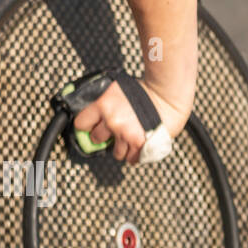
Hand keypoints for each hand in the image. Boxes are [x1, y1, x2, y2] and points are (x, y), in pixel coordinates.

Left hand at [73, 80, 188, 164]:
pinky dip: (134, 154)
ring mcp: (125, 134)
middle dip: (103, 136)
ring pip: (115, 152)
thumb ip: (103, 101)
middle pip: (96, 138)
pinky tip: (138, 144)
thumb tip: (92, 112)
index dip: (86, 125)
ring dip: (121, 147)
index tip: (90, 127)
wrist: (167, 95)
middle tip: (112, 131)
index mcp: (102, 104)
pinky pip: (131, 159)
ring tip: (128, 138)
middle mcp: (111, 121)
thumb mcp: (116, 89)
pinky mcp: (139, 144)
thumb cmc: (143, 91)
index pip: (81, 123)